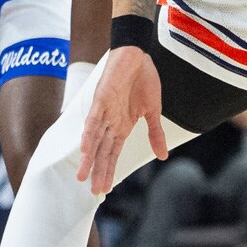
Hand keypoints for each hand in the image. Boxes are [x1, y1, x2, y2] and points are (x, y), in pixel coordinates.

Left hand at [77, 47, 167, 195]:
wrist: (138, 54)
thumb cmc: (144, 79)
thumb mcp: (153, 111)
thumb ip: (155, 133)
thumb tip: (163, 155)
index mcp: (123, 126)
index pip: (113, 153)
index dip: (109, 170)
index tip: (105, 188)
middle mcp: (111, 122)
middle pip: (103, 152)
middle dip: (98, 171)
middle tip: (93, 191)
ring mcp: (105, 111)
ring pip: (95, 139)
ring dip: (90, 158)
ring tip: (83, 176)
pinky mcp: (101, 99)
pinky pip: (94, 119)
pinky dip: (90, 133)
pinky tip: (86, 148)